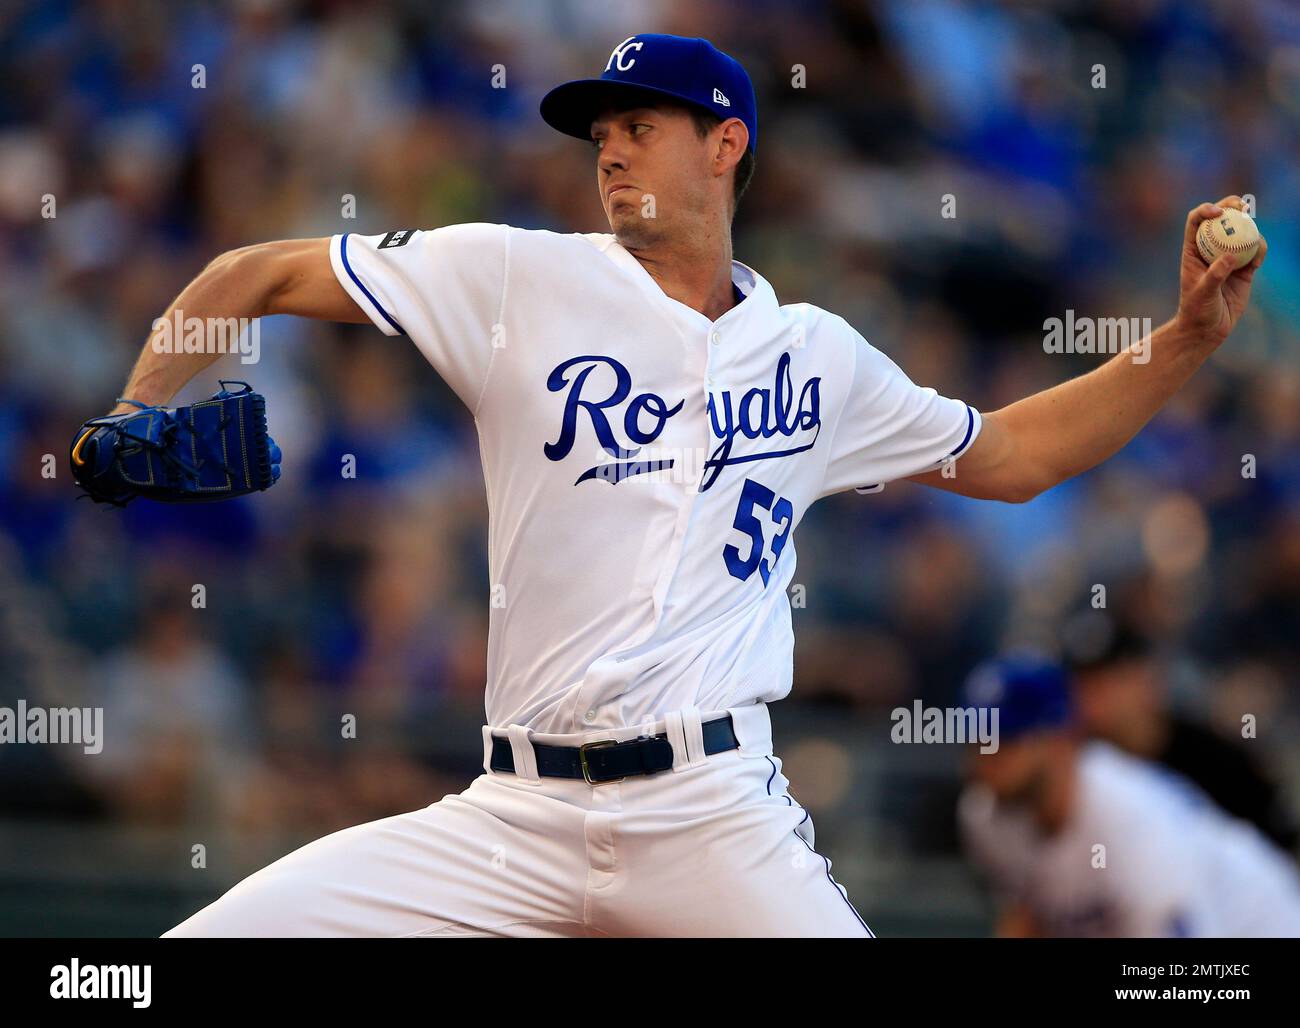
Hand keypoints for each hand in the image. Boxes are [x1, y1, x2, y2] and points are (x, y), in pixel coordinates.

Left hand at [1174, 195, 1266, 347]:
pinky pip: (1255, 252)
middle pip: (1221, 220)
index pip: (1196, 222)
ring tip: (1254, 232)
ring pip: (1241, 233)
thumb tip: (1230, 256)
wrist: (1208, 329)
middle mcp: (1210, 250)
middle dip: (1232, 206)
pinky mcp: (1244, 269)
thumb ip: (1215, 275)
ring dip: (1250, 227)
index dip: (1205, 210)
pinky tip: (1258, 259)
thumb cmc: (1197, 311)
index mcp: (1193, 251)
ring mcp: (1228, 258)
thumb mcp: (1202, 293)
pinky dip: (1259, 250)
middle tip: (1243, 206)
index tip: (1218, 212)